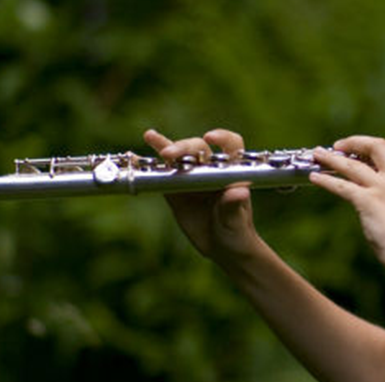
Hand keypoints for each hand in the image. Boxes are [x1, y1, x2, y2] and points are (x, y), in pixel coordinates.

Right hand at [143, 128, 262, 263]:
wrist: (222, 247)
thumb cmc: (236, 232)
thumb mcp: (236, 222)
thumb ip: (235, 206)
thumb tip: (240, 192)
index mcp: (232, 172)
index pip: (231, 146)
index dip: (222, 138)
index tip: (209, 138)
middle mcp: (211, 169)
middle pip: (199, 148)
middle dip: (184, 147)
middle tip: (170, 155)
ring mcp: (192, 176)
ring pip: (180, 155)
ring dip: (167, 146)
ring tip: (151, 138)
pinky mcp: (175, 187)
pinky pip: (164, 170)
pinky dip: (153, 159)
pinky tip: (144, 144)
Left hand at [308, 106, 384, 270]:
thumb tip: (376, 195)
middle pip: (376, 145)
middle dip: (356, 141)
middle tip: (340, 144)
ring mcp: (383, 187)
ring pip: (352, 164)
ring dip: (331, 157)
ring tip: (317, 153)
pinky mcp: (367, 201)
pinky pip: (341, 186)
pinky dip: (326, 180)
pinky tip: (315, 177)